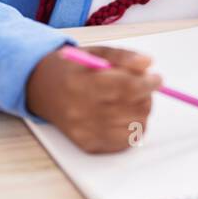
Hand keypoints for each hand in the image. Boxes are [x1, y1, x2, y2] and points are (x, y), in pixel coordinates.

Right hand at [26, 46, 161, 152]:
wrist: (41, 88)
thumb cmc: (72, 68)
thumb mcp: (96, 53)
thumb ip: (123, 57)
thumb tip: (148, 64)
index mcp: (81, 83)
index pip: (126, 88)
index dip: (148, 84)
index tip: (156, 79)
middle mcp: (81, 111)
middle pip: (132, 109)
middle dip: (145, 96)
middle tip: (140, 87)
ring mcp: (84, 131)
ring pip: (134, 127)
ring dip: (140, 112)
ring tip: (128, 100)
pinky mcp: (88, 145)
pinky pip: (124, 142)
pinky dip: (131, 128)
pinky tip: (121, 115)